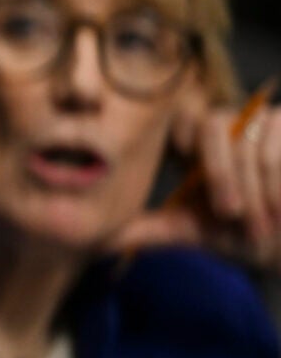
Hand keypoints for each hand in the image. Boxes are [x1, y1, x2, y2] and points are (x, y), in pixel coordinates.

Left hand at [114, 93, 280, 270]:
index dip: (179, 136)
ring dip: (253, 191)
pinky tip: (278, 213)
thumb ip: (148, 229)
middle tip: (228, 214)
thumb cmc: (239, 235)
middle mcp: (227, 127)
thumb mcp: (190, 232)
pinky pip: (275, 147)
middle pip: (213, 125)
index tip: (184, 167)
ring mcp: (260, 124)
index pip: (178, 118)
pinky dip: (276, 186)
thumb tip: (95, 239)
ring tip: (258, 228)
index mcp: (195, 146)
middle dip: (220, 174)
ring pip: (248, 144)